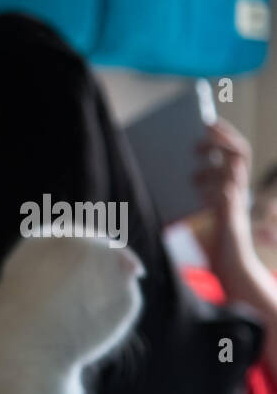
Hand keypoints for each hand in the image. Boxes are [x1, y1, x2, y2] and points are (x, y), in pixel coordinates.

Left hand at [193, 119, 259, 279]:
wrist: (230, 270)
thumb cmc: (212, 244)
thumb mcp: (194, 216)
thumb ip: (183, 201)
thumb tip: (152, 188)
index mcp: (232, 187)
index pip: (235, 152)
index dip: (223, 135)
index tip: (205, 123)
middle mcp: (239, 189)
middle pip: (240, 152)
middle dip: (220, 138)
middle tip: (199, 134)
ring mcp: (238, 200)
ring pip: (237, 165)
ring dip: (217, 156)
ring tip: (195, 157)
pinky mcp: (233, 214)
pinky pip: (226, 191)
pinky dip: (212, 184)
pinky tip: (195, 186)